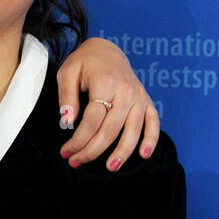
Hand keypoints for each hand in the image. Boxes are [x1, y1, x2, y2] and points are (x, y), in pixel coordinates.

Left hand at [56, 37, 159, 169]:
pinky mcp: (146, 101)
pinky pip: (153, 122)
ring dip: (122, 152)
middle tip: (75, 162)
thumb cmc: (84, 63)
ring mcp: (139, 97)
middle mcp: (126, 91)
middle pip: (110, 129)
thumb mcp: (67, 72)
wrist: (106, 50)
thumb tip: (67, 122)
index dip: (78, 140)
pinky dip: (152, 139)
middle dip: (92, 150)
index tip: (65, 152)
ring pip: (133, 130)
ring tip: (110, 168)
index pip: (92, 120)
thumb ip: (66, 96)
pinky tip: (144, 155)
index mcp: (106, 82)